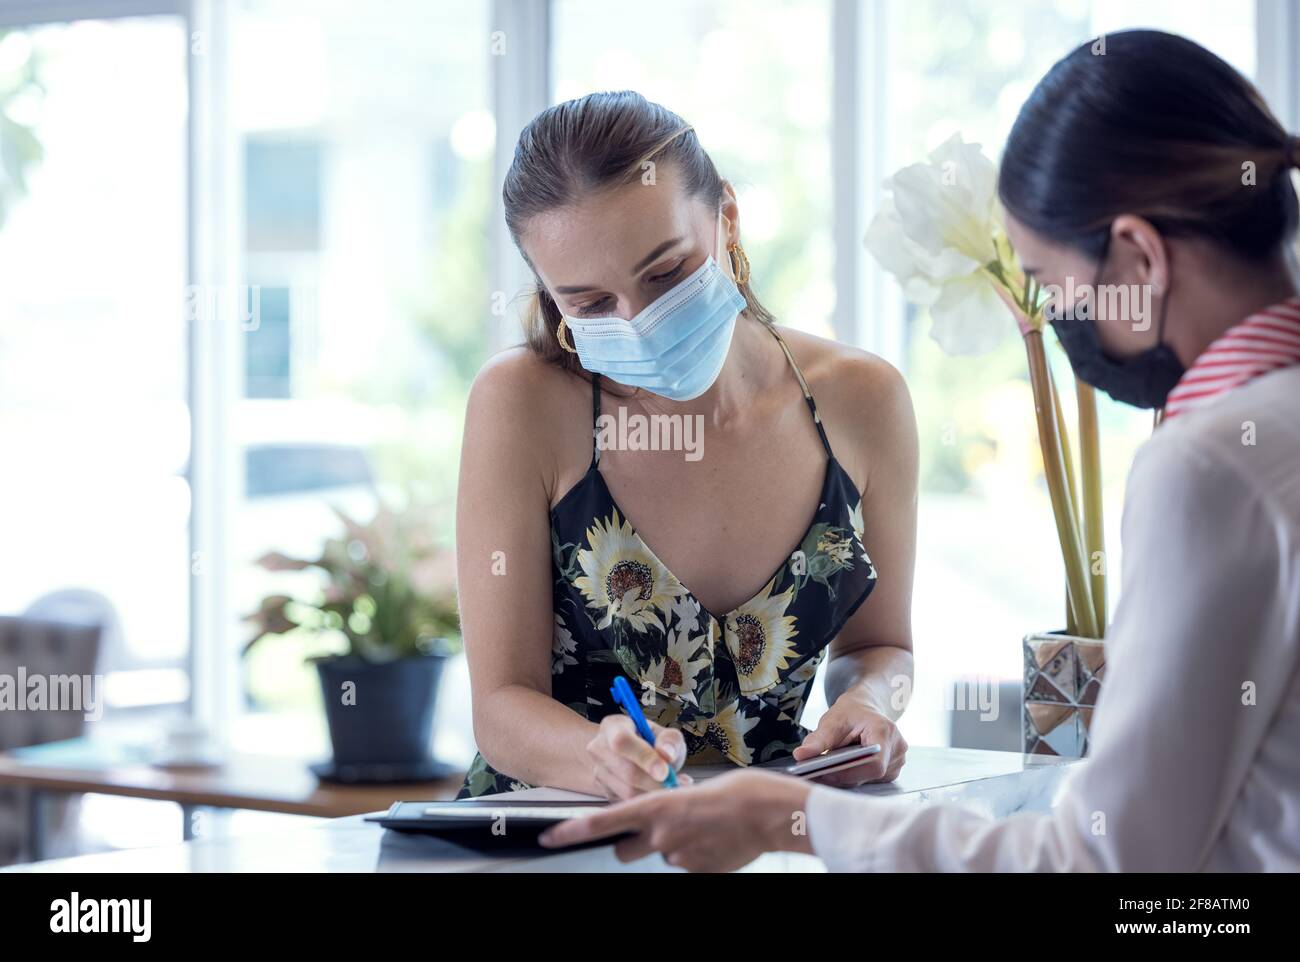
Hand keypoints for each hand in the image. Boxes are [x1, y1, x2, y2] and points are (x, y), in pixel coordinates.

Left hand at [540, 769, 812, 871]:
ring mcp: (679, 857)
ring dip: (671, 845)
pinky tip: (717, 840)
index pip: (602, 822)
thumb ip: (666, 809)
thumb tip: (658, 824)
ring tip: (702, 827)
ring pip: (660, 855)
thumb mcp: (691, 791)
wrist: (770, 814)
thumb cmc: (736, 791)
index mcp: (656, 807)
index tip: (548, 836)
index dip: (571, 831)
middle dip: (632, 842)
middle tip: (656, 827)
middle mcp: (661, 835)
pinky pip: (686, 864)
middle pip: (624, 848)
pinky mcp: (698, 872)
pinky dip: (695, 855)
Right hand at [586, 714, 689, 798]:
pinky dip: (647, 801)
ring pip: (628, 791)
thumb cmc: (647, 741)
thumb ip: (670, 740)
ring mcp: (599, 772)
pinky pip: (629, 803)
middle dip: (656, 782)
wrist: (627, 754)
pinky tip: (658, 792)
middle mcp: (599, 749)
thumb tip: (667, 754)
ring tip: (672, 786)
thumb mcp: (663, 732)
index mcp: (612, 727)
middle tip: (676, 784)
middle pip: (627, 772)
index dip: (644, 758)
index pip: (622, 742)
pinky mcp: (605, 792)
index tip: (665, 771)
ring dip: (654, 793)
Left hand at [793, 694, 906, 787]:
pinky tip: (841, 770)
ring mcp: (897, 761)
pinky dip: (853, 777)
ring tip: (828, 769)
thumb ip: (818, 739)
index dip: (850, 772)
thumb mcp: (832, 720)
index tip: (825, 772)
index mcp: (885, 731)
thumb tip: (800, 755)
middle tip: (817, 773)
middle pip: (870, 774)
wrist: (866, 708)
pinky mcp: (892, 770)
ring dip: (848, 777)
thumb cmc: (851, 712)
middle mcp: (897, 748)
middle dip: (843, 776)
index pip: (874, 763)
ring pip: (870, 780)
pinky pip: (870, 780)